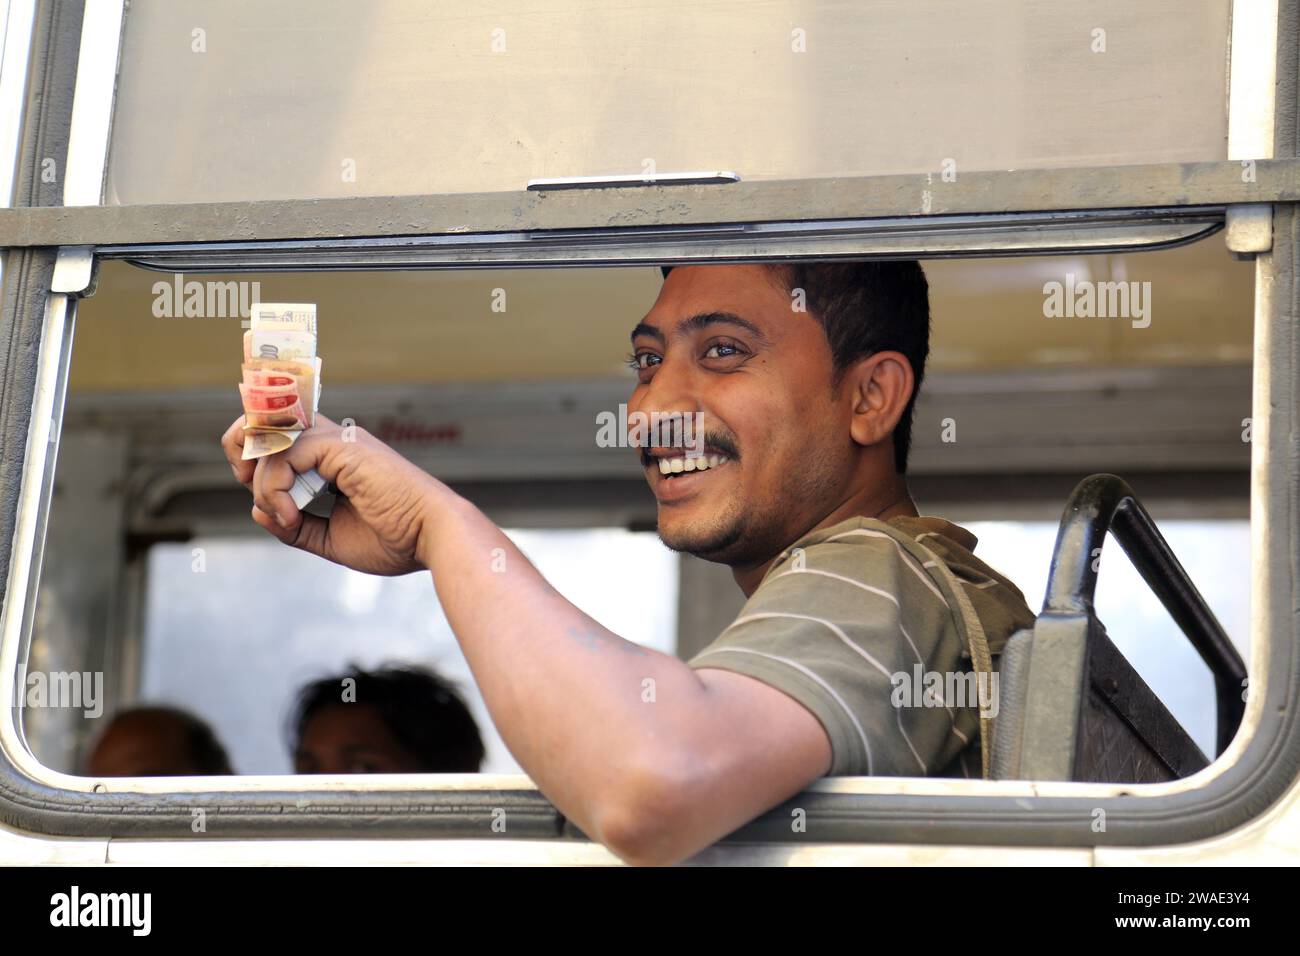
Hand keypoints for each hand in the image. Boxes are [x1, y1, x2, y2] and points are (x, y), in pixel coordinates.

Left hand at [221, 414, 450, 574]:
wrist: (432, 538)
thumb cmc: (396, 540)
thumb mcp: (330, 538)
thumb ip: (294, 526)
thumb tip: (257, 509)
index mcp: (335, 457)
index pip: (280, 433)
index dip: (252, 449)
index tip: (247, 484)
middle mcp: (335, 440)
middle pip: (267, 417)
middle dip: (241, 448)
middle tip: (249, 486)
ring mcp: (339, 439)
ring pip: (272, 440)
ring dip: (262, 484)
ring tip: (285, 518)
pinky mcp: (342, 446)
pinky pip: (285, 456)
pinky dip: (275, 489)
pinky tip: (291, 516)